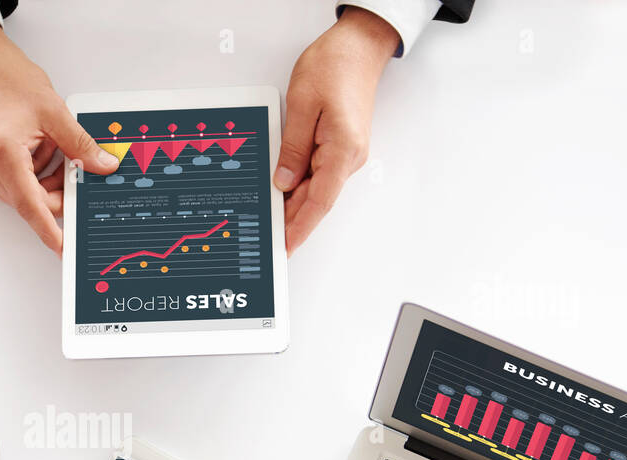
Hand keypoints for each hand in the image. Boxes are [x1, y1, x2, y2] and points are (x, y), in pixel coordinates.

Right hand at [0, 21, 118, 253]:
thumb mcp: (53, 111)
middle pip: (30, 201)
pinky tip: (34, 144)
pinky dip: (31, 170)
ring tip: (46, 142)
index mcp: (3, 153)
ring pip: (23, 193)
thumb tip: (102, 166)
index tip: (64, 248)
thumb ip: (80, 145)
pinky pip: (13, 182)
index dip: (50, 230)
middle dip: (57, 189)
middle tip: (74, 165)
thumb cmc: (5, 77)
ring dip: (44, 177)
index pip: (32, 206)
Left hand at [274, 7, 398, 252]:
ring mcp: (346, 153)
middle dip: (291, 221)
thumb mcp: (304, 104)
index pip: (319, 201)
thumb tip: (284, 182)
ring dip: (294, 204)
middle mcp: (349, 157)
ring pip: (316, 188)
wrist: (359, 46)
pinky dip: (300, 186)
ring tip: (269, 218)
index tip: (287, 247)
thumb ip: (293, 148)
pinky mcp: (340, 147)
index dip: (300, 227)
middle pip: (317, 199)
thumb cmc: (336, 65)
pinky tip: (282, 191)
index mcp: (343, 150)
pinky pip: (318, 174)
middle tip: (266, 238)